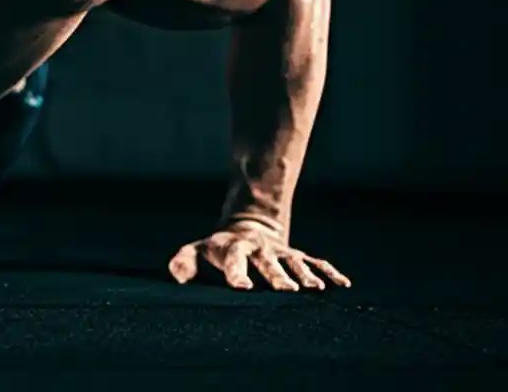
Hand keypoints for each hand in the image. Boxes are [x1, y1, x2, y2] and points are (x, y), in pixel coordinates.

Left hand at [167, 221, 350, 290]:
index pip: (234, 259)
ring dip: (306, 275)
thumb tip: (176, 276)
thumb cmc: (217, 249)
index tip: (243, 288)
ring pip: (295, 262)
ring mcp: (281, 252)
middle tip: (288, 291)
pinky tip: (342, 285)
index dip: (237, 273)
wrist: (247, 227)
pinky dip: (329, 272)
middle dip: (278, 276)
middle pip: (269, 262)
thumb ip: (184, 260)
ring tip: (315, 289)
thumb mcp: (197, 249)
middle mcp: (260, 249)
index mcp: (234, 248)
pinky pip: (316, 262)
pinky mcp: (298, 256)